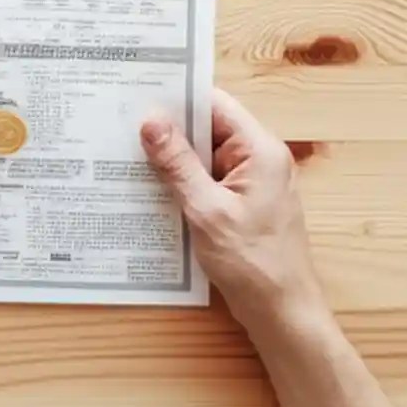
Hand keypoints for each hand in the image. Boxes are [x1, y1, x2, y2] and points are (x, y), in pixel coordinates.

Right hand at [140, 89, 328, 335]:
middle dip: (169, 130)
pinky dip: (183, 183)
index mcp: (259, 150)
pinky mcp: (242, 205)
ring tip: (127, 155)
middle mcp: (259, 159)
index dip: (178, 98)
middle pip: (209, 129)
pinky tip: (151, 189)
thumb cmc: (252, 262)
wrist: (283, 310)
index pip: (216, 105)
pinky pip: (208, 181)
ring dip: (173, 160)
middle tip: (123, 126)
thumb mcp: (207, 210)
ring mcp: (251, 183)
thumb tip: (151, 122)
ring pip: (205, 157)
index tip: (138, 95)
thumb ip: (178, 165)